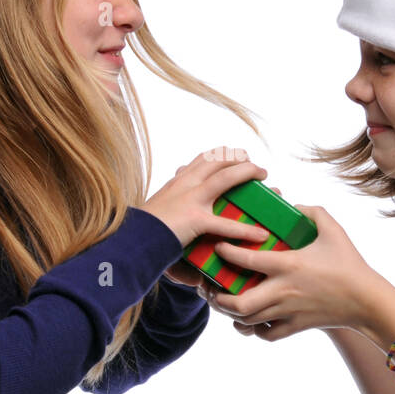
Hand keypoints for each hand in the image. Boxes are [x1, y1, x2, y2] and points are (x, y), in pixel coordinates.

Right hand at [145, 147, 272, 250]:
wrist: (130, 240)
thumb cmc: (141, 230)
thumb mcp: (160, 217)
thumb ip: (176, 222)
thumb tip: (184, 231)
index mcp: (176, 182)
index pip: (201, 159)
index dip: (220, 155)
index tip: (232, 154)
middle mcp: (184, 184)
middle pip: (217, 159)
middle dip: (239, 157)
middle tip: (254, 163)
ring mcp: (191, 199)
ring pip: (225, 177)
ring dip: (247, 173)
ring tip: (264, 176)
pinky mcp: (195, 219)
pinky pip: (225, 223)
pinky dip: (245, 230)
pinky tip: (260, 234)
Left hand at [197, 203, 380, 340]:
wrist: (367, 300)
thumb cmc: (350, 263)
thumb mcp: (333, 230)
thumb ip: (312, 211)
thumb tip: (294, 204)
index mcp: (288, 265)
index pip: (246, 260)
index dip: (226, 252)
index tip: (217, 245)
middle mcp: (283, 291)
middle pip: (238, 303)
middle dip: (218, 298)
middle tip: (209, 287)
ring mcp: (288, 312)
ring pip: (247, 321)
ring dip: (230, 314)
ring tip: (222, 303)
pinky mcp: (296, 327)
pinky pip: (266, 335)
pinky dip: (253, 329)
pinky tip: (250, 320)